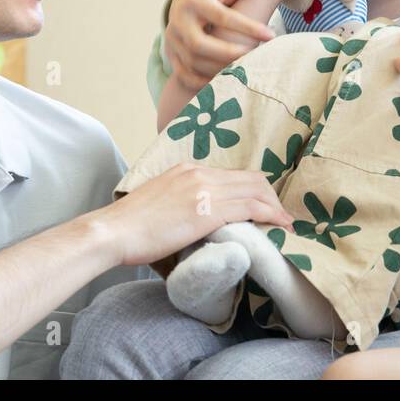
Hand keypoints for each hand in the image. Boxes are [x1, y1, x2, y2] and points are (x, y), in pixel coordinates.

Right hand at [99, 163, 295, 266]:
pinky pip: (250, 208)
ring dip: (276, 207)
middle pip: (250, 178)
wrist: (113, 231)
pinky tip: (280, 227)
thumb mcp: (159, 201)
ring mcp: (204, 189)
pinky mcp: (208, 210)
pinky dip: (271, 216)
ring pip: (256, 190)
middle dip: (271, 197)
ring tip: (286, 223)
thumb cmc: (129, 226)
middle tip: (281, 216)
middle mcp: (198, 173)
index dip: (254, 190)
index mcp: (187, 169)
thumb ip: (181, 202)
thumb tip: (194, 219)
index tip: (263, 206)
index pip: (232, 175)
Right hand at [164, 0, 279, 90]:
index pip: (222, 16)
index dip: (247, 27)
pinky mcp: (172, 55)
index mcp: (194, 0)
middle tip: (253, 56)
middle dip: (227, 53)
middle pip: (199, 44)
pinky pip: (185, 75)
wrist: (180, 3)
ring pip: (193, 62)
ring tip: (243, 67)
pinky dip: (204, 81)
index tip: (270, 35)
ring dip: (219, 68)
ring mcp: (172, 40)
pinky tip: (225, 79)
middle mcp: (178, 20)